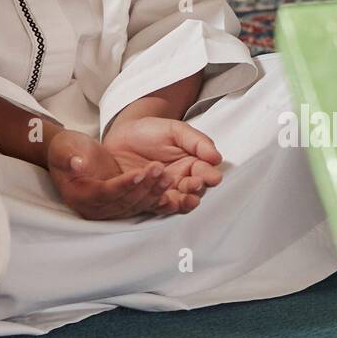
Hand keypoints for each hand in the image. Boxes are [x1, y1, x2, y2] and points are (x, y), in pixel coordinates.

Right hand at [46, 130, 174, 220]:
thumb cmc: (65, 149)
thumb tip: (77, 164)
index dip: (124, 184)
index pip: (106, 192)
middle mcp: (94, 208)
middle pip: (124, 202)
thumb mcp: (64, 148)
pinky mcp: (119, 204)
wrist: (70, 154)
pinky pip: (139, 204)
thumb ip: (69, 157)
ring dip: (153, 191)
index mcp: (79, 196)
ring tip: (167, 175)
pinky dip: (154, 196)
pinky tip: (167, 186)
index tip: (141, 171)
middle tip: (160, 170)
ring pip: (135, 205)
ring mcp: (107, 209)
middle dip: (144, 187)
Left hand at [102, 115, 222, 213]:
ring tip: (181, 194)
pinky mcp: (146, 200)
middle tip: (196, 183)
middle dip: (196, 190)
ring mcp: (164, 193)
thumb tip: (217, 157)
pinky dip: (159, 204)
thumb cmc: (149, 131)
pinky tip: (161, 198)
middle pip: (194, 193)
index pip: (206, 174)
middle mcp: (181, 182)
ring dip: (180, 201)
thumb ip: (197, 141)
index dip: (210, 177)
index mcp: (192, 166)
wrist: (119, 137)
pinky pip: (154, 207)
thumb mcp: (175, 131)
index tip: (212, 177)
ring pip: (177, 204)